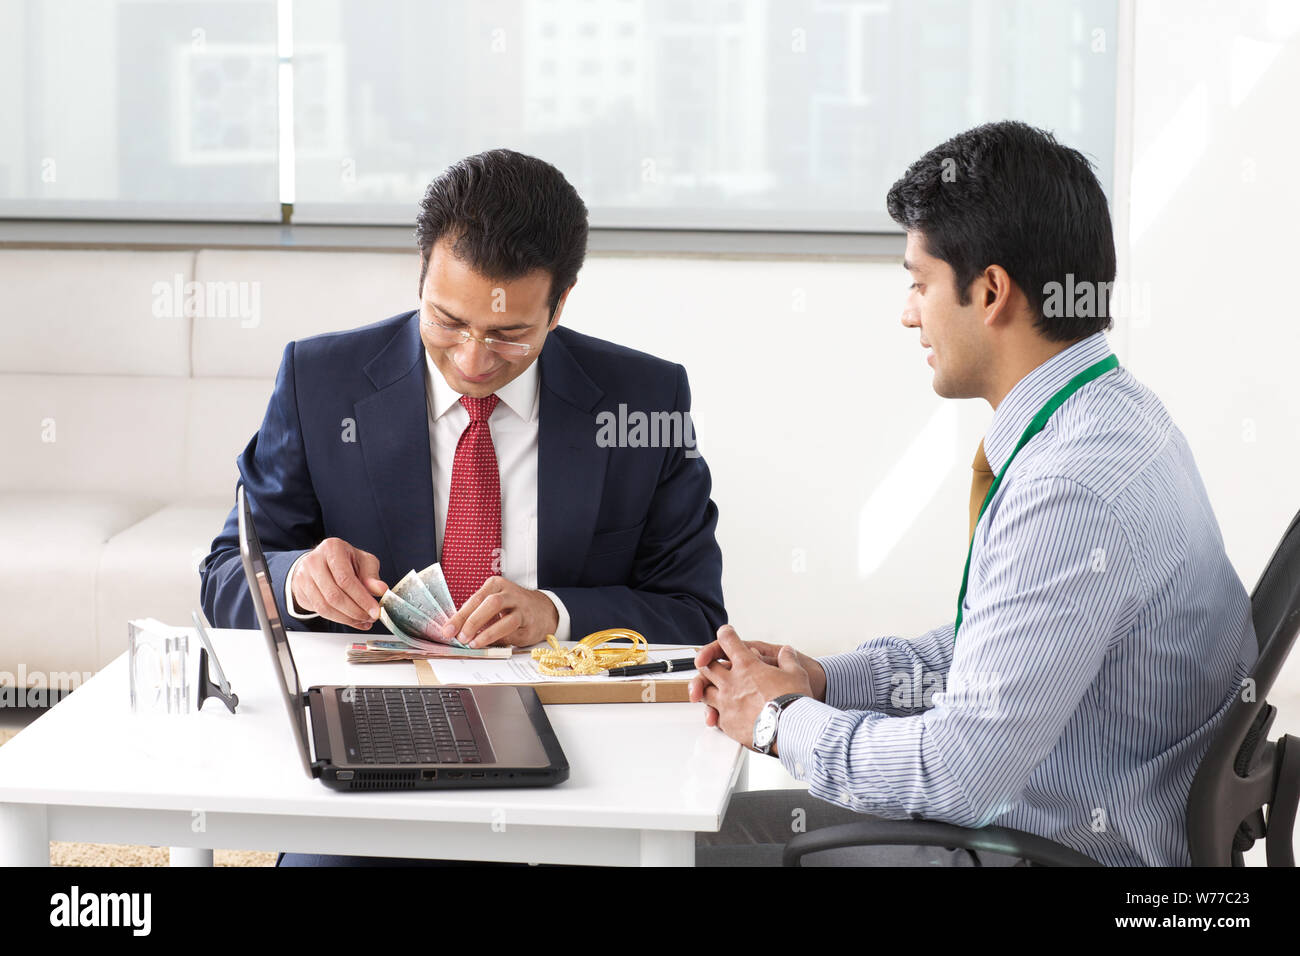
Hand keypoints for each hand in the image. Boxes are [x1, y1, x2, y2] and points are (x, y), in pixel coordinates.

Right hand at [291, 538, 387, 629]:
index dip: (361, 598)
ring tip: (363, 620)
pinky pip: (319, 611)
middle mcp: (314, 561)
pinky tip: (353, 620)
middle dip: (355, 611)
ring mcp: (304, 576)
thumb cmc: (347, 560)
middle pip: (334, 595)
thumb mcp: (364, 562)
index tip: (375, 610)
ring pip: (325, 606)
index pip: (345, 578)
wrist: (323, 562)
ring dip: (347, 618)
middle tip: (370, 618)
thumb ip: (372, 576)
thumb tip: (381, 590)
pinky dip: (339, 619)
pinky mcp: (300, 591)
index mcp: (332, 548)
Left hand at [441, 576, 558, 648]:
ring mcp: (523, 609)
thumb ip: (476, 613)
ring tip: (474, 644)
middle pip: (491, 604)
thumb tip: (454, 630)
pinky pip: (515, 633)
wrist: (542, 610)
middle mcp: (510, 593)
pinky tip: (491, 646)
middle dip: (473, 621)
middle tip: (461, 638)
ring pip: (507, 620)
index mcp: (496, 585)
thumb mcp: (493, 602)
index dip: (460, 616)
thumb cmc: (511, 606)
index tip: (448, 630)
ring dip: (488, 634)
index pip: (475, 599)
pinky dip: (501, 640)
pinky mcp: (530, 624)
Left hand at [688, 624, 815, 752]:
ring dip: (705, 689)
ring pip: (704, 692)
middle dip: (705, 662)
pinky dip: (716, 713)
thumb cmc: (792, 701)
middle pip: (706, 666)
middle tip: (706, 662)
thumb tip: (787, 652)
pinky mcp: (727, 723)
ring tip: (707, 690)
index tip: (725, 633)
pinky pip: (714, 716)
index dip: (726, 634)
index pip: (728, 642)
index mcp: (747, 666)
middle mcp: (732, 682)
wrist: (789, 729)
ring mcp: (726, 703)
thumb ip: (788, 660)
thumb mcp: (796, 673)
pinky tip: (720, 714)